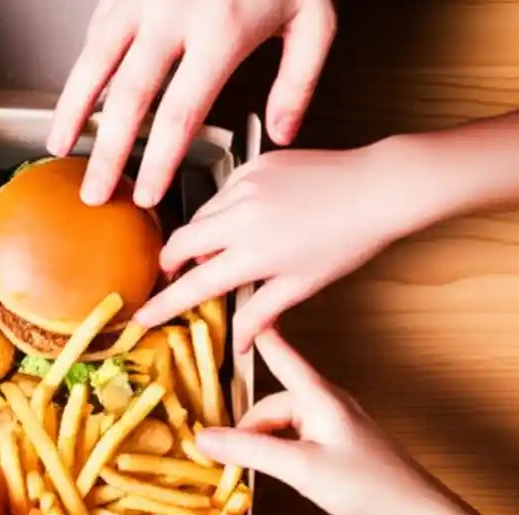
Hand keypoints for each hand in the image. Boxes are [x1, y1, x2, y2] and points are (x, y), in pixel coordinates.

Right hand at [49, 0, 335, 206]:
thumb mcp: (312, 17)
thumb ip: (299, 79)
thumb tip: (280, 133)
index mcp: (220, 30)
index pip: (179, 114)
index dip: (158, 161)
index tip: (146, 194)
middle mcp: (171, 14)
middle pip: (128, 99)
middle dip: (107, 153)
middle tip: (95, 192)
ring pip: (93, 64)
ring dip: (72, 111)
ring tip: (58, 148)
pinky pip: (96, 34)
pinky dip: (82, 70)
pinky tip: (77, 98)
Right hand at [136, 145, 427, 349]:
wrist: (376, 188)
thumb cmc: (345, 242)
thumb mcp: (301, 285)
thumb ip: (260, 314)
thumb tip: (238, 346)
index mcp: (252, 255)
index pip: (192, 286)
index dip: (163, 304)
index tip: (141, 317)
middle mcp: (240, 218)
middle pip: (180, 243)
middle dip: (171, 261)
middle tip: (175, 275)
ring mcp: (245, 186)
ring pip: (200, 215)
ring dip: (200, 235)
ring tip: (222, 249)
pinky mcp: (254, 164)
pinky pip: (223, 191)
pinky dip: (224, 210)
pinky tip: (247, 219)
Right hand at [194, 331, 456, 514]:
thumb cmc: (365, 485)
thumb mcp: (300, 466)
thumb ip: (249, 449)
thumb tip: (201, 437)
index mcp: (319, 396)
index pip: (280, 353)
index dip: (257, 332)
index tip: (236, 310)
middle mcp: (325, 406)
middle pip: (271, 404)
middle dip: (245, 427)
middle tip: (222, 456)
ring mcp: (333, 431)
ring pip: (280, 427)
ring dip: (259, 445)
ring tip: (244, 470)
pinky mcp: (338, 454)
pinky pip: (294, 444)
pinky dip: (276, 456)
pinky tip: (272, 477)